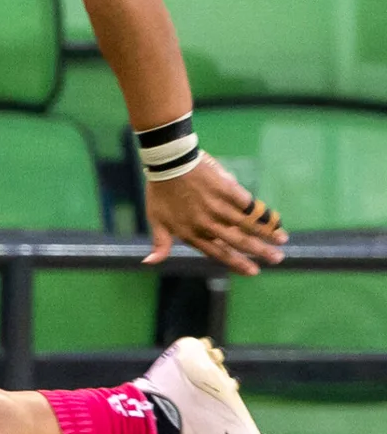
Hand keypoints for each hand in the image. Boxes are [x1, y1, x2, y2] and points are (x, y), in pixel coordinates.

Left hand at [144, 152, 288, 276]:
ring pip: (247, 225)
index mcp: (191, 233)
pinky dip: (263, 213)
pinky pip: (248, 205)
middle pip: (238, 241)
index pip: (218, 253)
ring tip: (283, 240)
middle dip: (260, 252)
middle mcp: (207, 223)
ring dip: (267, 234)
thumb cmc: (160, 192)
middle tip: (277, 259)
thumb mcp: (155, 220)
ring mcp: (217, 206)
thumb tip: (149, 263)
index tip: (254, 271)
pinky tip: (276, 219)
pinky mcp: (226, 189)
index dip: (237, 263)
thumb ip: (160, 244)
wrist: (169, 162)